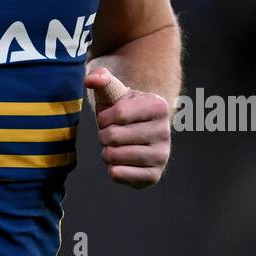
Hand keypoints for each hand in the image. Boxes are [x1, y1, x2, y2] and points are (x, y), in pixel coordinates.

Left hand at [83, 67, 171, 188]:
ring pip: (113, 156)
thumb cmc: (122, 110)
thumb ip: (100, 78)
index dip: (104, 117)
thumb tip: (90, 80)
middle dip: (103, 135)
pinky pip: (118, 174)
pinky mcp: (154, 176)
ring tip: (116, 146)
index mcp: (159, 106)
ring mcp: (162, 156)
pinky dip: (111, 168)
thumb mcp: (114, 91)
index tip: (109, 117)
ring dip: (106, 151)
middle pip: (113, 136)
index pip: (118, 113)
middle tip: (111, 134)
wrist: (137, 135)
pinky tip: (120, 162)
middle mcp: (165, 131)